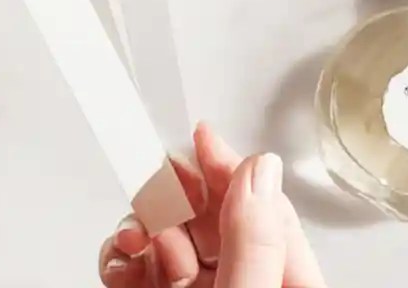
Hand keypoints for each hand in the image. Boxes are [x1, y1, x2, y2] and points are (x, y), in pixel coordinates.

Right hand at [98, 123, 325, 287]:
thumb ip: (251, 240)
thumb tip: (259, 168)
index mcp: (285, 283)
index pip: (263, 209)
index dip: (229, 168)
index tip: (202, 134)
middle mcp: (242, 283)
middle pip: (209, 219)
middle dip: (176, 199)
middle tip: (154, 182)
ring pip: (168, 241)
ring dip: (143, 229)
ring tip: (136, 238)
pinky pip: (138, 267)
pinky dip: (122, 258)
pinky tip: (122, 262)